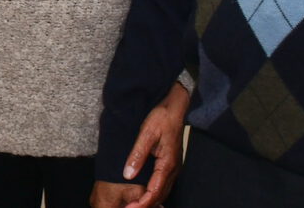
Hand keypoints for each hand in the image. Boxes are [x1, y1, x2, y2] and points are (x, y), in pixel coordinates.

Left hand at [93, 82, 188, 207]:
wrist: (175, 106)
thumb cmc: (162, 118)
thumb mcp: (146, 134)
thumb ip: (137, 155)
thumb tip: (127, 174)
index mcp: (168, 164)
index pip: (154, 191)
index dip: (142, 203)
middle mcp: (173, 169)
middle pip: (160, 195)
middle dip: (145, 205)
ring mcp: (174, 167)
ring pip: (163, 191)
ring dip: (150, 201)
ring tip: (134, 206)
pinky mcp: (171, 163)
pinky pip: (164, 184)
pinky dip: (154, 193)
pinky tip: (145, 194)